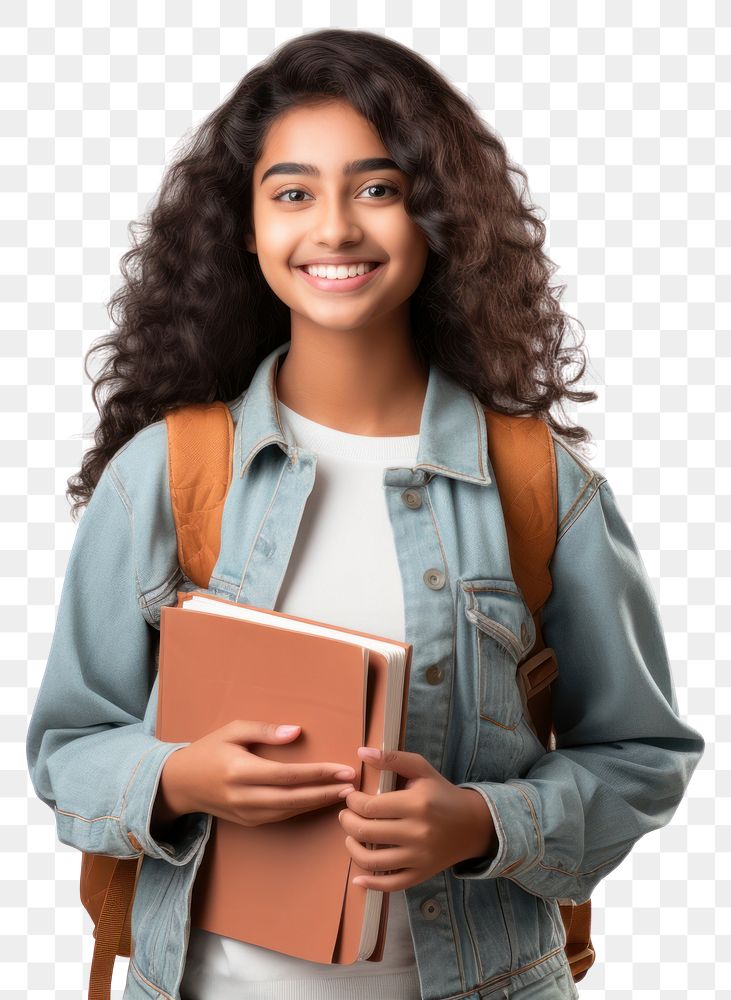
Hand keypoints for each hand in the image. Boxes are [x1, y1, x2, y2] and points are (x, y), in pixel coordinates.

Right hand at [152, 720, 357, 833]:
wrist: (179, 784)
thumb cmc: (208, 750)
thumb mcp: (232, 730)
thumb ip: (264, 730)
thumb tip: (296, 732)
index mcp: (240, 771)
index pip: (288, 775)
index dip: (318, 774)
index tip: (343, 769)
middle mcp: (244, 797)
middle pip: (293, 799)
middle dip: (326, 793)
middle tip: (352, 786)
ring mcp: (245, 814)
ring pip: (289, 811)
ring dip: (318, 804)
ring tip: (344, 793)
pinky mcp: (248, 822)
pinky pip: (281, 816)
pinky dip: (303, 809)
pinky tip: (319, 800)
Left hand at [337, 746, 497, 891]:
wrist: (473, 824)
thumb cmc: (442, 793)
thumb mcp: (421, 769)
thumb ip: (392, 758)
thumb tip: (361, 752)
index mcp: (416, 804)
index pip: (369, 807)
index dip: (352, 802)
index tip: (351, 797)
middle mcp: (417, 832)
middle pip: (366, 833)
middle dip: (347, 822)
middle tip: (346, 815)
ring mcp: (419, 857)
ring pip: (372, 861)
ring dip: (352, 849)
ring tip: (351, 837)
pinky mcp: (421, 874)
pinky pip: (390, 885)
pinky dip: (370, 883)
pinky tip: (359, 877)